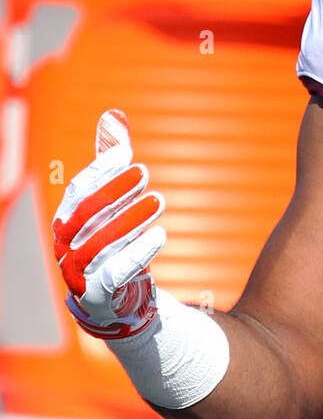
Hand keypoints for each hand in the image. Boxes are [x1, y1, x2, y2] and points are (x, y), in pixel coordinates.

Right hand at [52, 109, 165, 339]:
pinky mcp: (99, 295)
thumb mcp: (113, 204)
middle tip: (144, 173)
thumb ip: (112, 165)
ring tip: (159, 200)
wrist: (117, 301)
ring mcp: (79, 273)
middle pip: (86, 215)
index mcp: (67, 222)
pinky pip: (116, 272)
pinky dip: (138, 252)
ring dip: (130, 219)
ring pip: (100, 243)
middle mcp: (67, 246)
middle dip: (114, 191)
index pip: (78, 191)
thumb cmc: (113, 244)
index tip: (126, 153)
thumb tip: (114, 117)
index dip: (99, 170)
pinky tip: (161, 234)